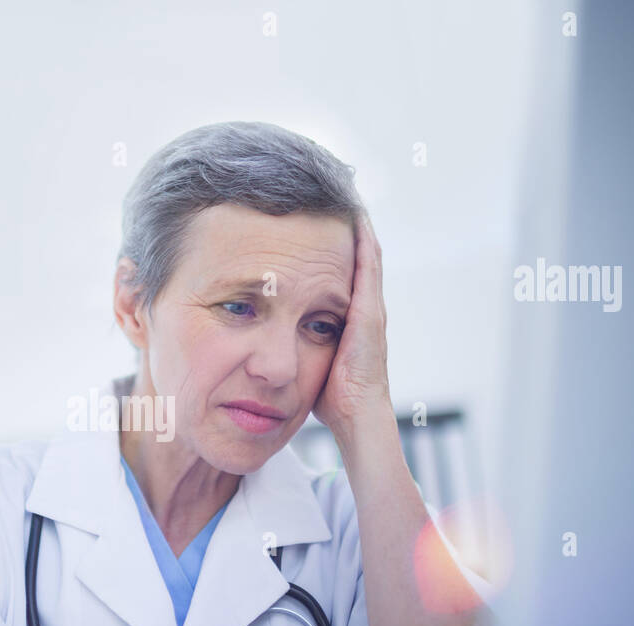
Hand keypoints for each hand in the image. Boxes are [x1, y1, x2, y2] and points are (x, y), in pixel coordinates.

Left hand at [312, 213, 392, 435]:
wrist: (357, 417)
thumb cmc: (332, 400)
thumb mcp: (309, 364)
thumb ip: (294, 345)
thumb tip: (262, 339)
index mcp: (347, 322)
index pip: (339, 277)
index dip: (328, 252)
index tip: (311, 228)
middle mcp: (363, 312)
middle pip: (354, 261)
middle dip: (343, 233)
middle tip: (330, 201)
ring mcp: (370, 311)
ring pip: (365, 259)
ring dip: (357, 229)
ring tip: (346, 199)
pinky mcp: (371, 314)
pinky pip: (370, 269)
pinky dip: (365, 243)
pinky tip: (357, 220)